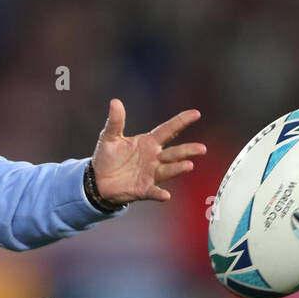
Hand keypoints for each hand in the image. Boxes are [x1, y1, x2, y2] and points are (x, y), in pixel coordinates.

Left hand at [91, 101, 205, 204]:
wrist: (97, 180)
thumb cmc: (107, 157)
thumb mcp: (109, 137)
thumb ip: (115, 121)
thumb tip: (115, 102)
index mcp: (148, 143)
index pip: (168, 130)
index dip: (181, 121)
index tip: (195, 114)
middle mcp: (154, 158)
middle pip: (174, 153)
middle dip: (187, 150)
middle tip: (201, 148)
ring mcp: (151, 174)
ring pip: (168, 170)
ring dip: (178, 168)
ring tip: (188, 165)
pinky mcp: (143, 189)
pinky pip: (153, 192)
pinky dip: (159, 194)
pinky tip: (166, 195)